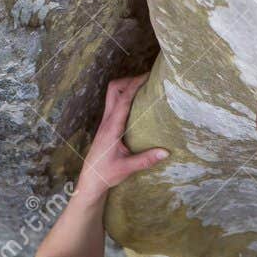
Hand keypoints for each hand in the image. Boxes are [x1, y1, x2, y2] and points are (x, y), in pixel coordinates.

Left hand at [76, 74, 169, 195]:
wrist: (90, 179)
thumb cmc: (106, 174)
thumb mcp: (127, 168)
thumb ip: (146, 160)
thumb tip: (166, 152)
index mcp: (112, 128)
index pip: (123, 100)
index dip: (134, 86)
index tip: (147, 77)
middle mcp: (107, 121)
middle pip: (113, 90)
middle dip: (129, 80)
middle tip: (146, 80)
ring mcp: (105, 122)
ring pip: (113, 95)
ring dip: (126, 87)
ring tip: (144, 88)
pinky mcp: (107, 126)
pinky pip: (114, 104)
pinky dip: (125, 97)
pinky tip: (137, 103)